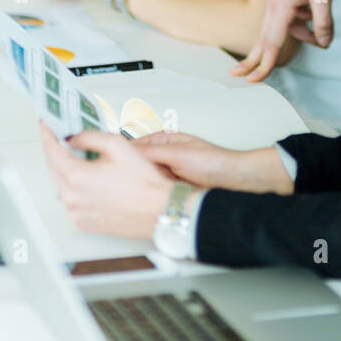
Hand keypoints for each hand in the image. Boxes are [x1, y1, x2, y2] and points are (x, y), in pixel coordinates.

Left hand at [39, 121, 172, 236]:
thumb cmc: (143, 183)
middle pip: (54, 168)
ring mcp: (76, 213)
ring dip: (67, 171)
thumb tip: (72, 138)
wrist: (158, 210)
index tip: (46, 125)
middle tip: (65, 139)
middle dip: (57, 151)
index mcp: (77, 177)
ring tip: (85, 160)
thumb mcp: (117, 146)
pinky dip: (76, 189)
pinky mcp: (83, 223)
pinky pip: (72, 202)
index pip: (52, 151)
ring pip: (62, 186)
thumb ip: (89, 137)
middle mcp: (72, 198)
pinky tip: (93, 182)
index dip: (47, 134)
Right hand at [131, 132, 293, 195]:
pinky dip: (148, 194)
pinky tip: (144, 201)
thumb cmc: (214, 162)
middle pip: (135, 163)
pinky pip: (153, 190)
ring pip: (143, 178)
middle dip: (127, 173)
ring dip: (138, 185)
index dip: (118, 156)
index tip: (106, 166)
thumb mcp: (178, 154)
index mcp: (164, 139)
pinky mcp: (171, 186)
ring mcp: (167, 171)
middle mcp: (163, 154)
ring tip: (129, 193)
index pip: (133, 146)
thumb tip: (127, 153)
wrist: (234, 180)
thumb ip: (152, 152)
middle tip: (115, 183)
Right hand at [232, 0, 333, 82]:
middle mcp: (273, 5)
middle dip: (256, 60)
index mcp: (281, 7)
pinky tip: (313, 9)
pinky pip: (286, 14)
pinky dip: (299, 18)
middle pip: (264, 39)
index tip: (251, 80)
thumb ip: (323, 21)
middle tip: (242, 77)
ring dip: (299, 31)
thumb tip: (324, 42)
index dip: (264, 65)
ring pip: (282, 26)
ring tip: (319, 28)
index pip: (271, 44)